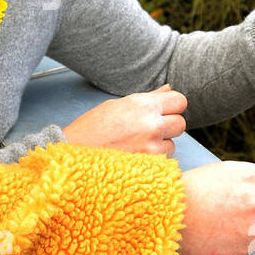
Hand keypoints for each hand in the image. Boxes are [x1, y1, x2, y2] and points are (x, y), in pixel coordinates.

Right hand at [61, 84, 186, 155]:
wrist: (73, 154)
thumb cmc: (92, 128)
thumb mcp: (118, 105)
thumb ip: (148, 99)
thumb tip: (169, 89)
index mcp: (142, 104)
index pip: (180, 100)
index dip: (173, 106)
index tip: (163, 112)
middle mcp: (150, 123)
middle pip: (181, 123)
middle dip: (168, 126)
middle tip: (148, 130)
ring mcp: (151, 146)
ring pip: (173, 143)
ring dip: (161, 144)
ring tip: (137, 145)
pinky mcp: (148, 165)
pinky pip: (164, 160)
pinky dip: (154, 159)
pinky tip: (135, 156)